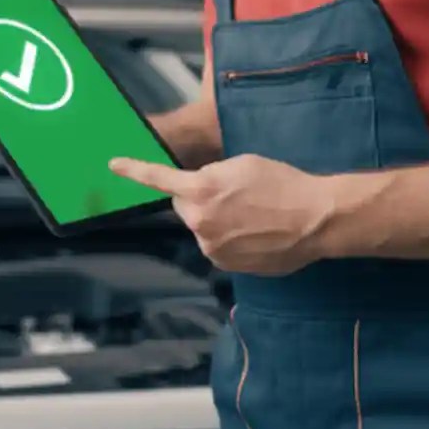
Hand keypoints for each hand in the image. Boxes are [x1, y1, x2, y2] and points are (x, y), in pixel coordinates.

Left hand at [109, 154, 333, 275]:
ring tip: (253, 215)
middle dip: (199, 198)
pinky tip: (255, 233)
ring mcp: (211, 247)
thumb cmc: (282, 183)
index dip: (134, 170)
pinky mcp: (225, 264)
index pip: (159, 179)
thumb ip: (211, 174)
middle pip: (185, 205)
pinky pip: (217, 245)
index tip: (114, 165)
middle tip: (233, 194)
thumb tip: (200, 188)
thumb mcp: (242, 164)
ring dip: (216, 220)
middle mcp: (199, 221)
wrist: (314, 219)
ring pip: (203, 227)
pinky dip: (229, 238)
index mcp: (201, 190)